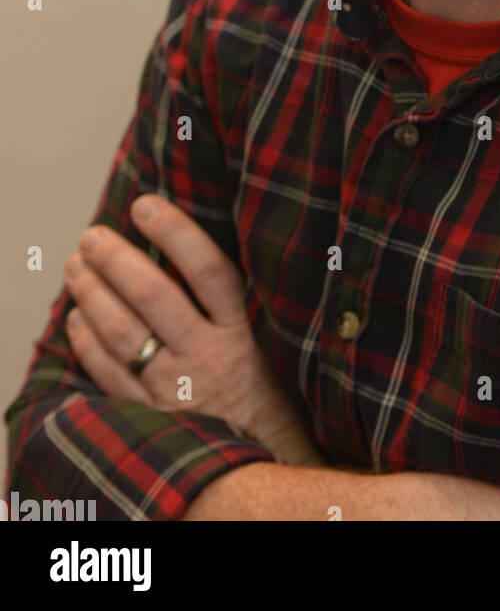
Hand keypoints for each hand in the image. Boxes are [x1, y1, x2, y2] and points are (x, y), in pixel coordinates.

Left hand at [63, 194, 323, 465]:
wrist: (264, 454)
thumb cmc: (262, 382)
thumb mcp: (264, 335)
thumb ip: (235, 296)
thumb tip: (187, 240)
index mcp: (241, 330)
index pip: (208, 271)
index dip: (176, 234)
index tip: (145, 206)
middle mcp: (207, 358)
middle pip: (155, 298)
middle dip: (117, 261)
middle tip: (92, 235)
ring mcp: (175, 389)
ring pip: (124, 334)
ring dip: (93, 294)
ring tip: (76, 266)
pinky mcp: (149, 415)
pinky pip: (108, 374)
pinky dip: (88, 341)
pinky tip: (77, 316)